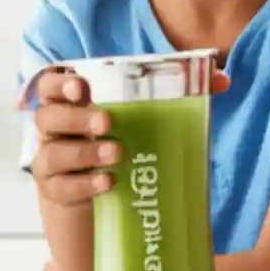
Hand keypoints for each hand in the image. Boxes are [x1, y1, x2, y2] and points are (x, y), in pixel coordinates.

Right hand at [28, 66, 230, 206]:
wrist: (104, 186)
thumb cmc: (124, 136)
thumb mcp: (146, 114)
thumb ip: (182, 92)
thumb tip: (221, 79)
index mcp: (71, 101)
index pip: (51, 83)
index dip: (61, 82)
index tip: (83, 87)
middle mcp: (54, 128)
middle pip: (48, 117)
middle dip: (76, 118)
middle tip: (108, 123)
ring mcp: (51, 160)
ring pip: (52, 154)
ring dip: (84, 153)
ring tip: (116, 154)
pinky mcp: (57, 191)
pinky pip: (62, 187)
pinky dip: (84, 185)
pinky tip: (108, 183)